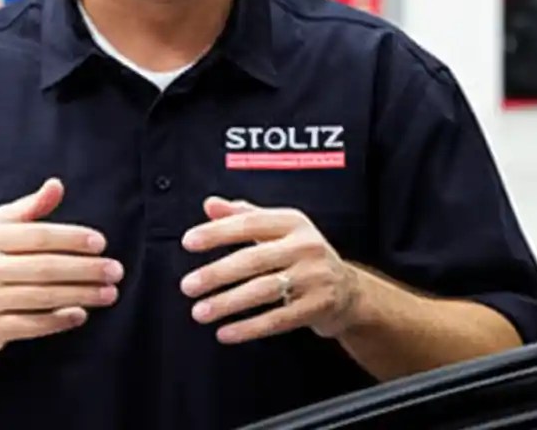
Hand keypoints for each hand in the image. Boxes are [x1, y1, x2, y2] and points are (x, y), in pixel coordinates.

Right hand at [0, 179, 122, 358]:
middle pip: (44, 267)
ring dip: (80, 295)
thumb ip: (29, 208)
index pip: (37, 236)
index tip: (102, 243)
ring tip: (109, 293)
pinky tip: (81, 315)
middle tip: (116, 270)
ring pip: (41, 297)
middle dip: (85, 269)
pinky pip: (29, 325)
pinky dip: (58, 320)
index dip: (71, 238)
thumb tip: (56, 185)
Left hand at [180, 197, 360, 343]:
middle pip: (254, 259)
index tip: (189, 242)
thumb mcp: (280, 229)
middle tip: (188, 285)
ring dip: (228, 303)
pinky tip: (226, 332)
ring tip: (200, 312)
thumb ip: (244, 215)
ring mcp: (313, 278)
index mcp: (292, 223)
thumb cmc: (305, 256)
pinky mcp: (317, 307)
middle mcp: (305, 247)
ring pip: (264, 290)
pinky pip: (278, 319)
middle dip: (217, 274)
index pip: (250, 223)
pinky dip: (249, 327)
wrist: (348, 290)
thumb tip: (210, 205)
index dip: (218, 232)